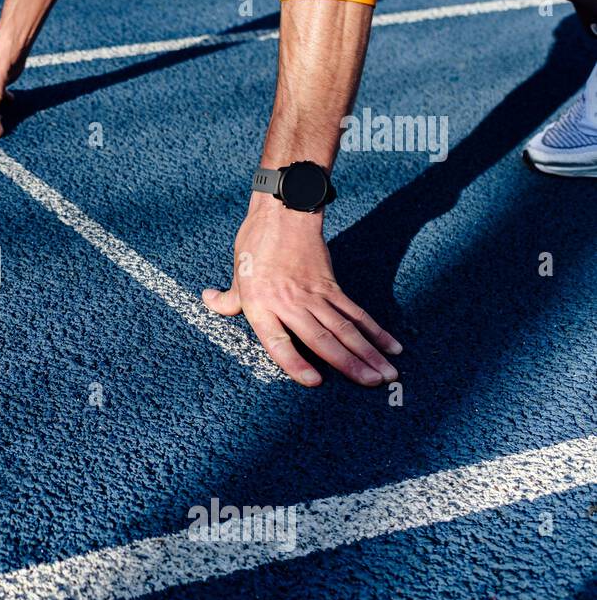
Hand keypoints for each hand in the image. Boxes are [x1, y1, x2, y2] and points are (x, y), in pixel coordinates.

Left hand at [203, 198, 401, 386]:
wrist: (284, 213)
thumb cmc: (256, 244)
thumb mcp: (236, 274)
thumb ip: (227, 299)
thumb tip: (209, 301)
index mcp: (261, 305)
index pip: (277, 341)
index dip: (294, 362)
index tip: (314, 381)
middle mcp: (290, 304)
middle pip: (323, 339)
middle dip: (349, 365)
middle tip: (372, 386)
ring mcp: (315, 296)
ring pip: (346, 329)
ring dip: (368, 353)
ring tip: (387, 374)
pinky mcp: (332, 287)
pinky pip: (356, 313)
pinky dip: (375, 331)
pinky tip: (390, 347)